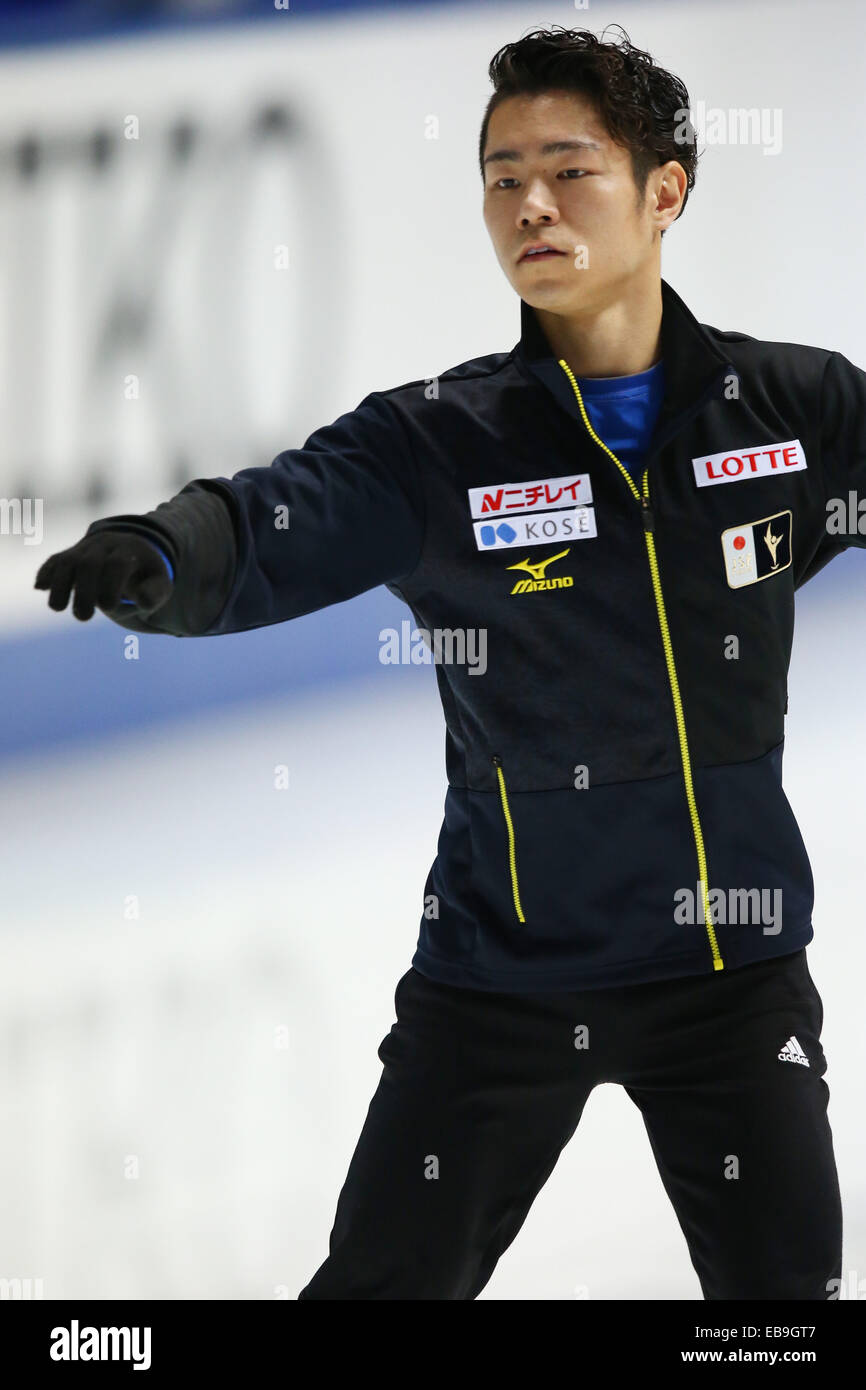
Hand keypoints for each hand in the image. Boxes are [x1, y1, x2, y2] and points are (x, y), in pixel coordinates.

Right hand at [34, 531, 173, 620]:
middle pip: (89, 564)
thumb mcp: (160, 583)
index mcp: (129, 552)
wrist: (130, 548)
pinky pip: (55, 560)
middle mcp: (104, 547)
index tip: (110, 607)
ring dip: (59, 584)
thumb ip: (156, 593)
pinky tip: (40, 588)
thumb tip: (143, 602)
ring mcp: (84, 550)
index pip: (117, 564)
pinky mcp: (69, 556)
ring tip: (57, 607)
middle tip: (83, 617)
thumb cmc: (145, 574)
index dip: (111, 585)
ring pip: (67, 561)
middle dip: (83, 590)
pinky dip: (46, 572)